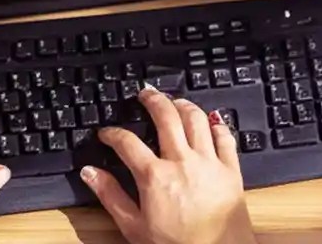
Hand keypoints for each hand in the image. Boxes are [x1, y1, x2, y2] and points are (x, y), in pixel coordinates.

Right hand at [81, 88, 255, 243]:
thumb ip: (111, 196)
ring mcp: (209, 162)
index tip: (107, 133)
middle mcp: (182, 161)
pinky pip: (225, 136)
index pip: (128, 142)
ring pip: (197, 119)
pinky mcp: (231, 168)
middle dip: (152, 100)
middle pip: (166, 116)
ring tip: (175, 101)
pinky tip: (212, 119)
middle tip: (145, 94)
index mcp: (155, 176)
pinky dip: (218, 123)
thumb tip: (91, 174)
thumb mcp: (134, 227)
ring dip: (184, 105)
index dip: (113, 133)